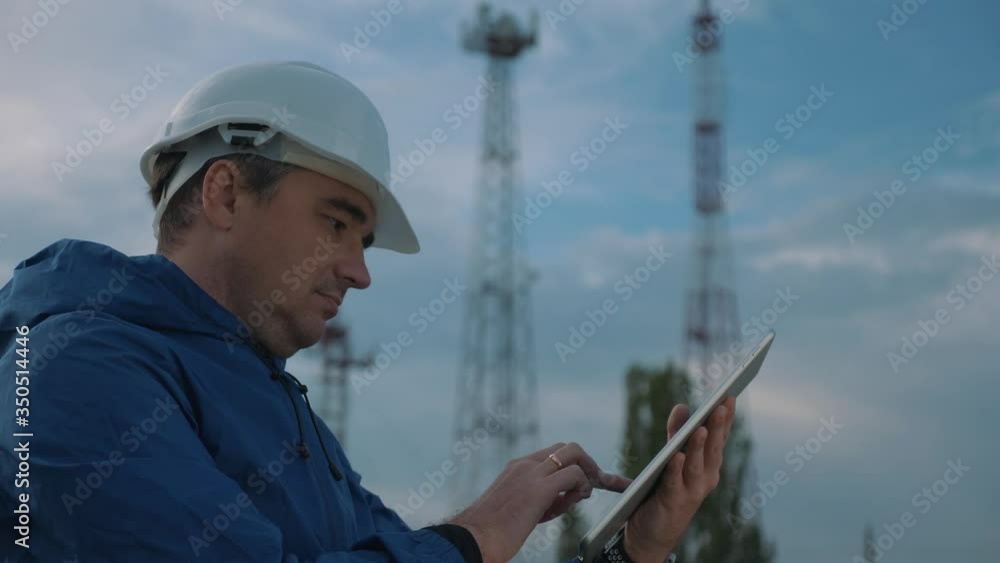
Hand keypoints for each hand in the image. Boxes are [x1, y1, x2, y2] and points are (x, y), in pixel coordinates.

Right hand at [449, 442, 631, 562]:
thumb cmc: (491, 532)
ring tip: (587, 492)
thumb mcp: (518, 507)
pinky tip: (579, 498)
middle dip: (587, 462)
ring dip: (589, 470)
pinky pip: (573, 475)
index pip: (554, 454)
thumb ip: (541, 498)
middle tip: (595, 482)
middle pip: (567, 447)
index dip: (575, 464)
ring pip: (573, 452)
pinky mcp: (538, 489)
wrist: (472, 538)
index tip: (586, 480)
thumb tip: (565, 498)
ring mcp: (531, 474)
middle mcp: (525, 464)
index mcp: (517, 467)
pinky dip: (583, 485)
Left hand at [623, 396, 736, 561]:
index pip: (720, 438)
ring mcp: (691, 491)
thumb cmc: (667, 491)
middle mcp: (705, 478)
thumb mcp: (673, 458)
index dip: (725, 418)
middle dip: (717, 427)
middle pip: (713, 449)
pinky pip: (674, 482)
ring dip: (699, 446)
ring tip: (700, 428)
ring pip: (696, 465)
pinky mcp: (672, 502)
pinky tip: (676, 456)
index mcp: (709, 466)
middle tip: (721, 405)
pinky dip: (676, 469)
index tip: (730, 396)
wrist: (654, 532)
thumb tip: (682, 406)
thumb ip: (676, 433)